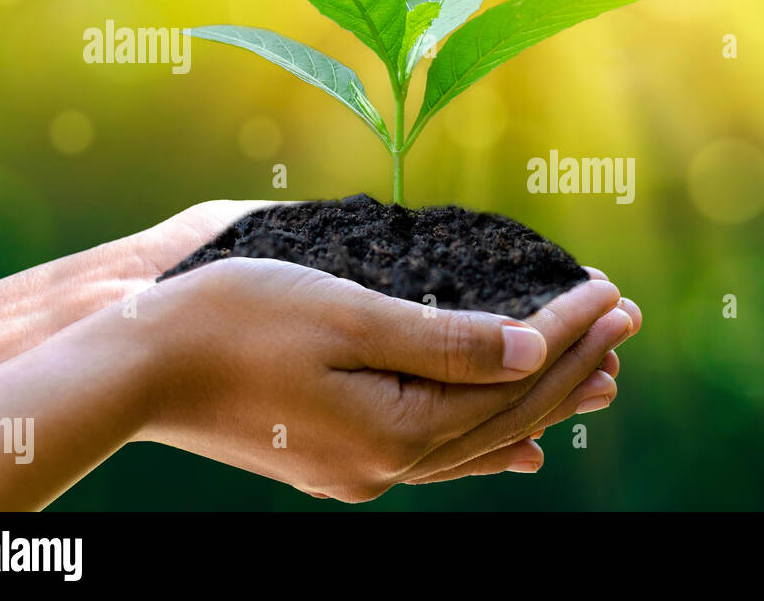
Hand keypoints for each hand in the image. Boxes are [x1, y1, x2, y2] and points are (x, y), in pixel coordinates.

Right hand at [126, 256, 637, 500]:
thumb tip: (529, 350)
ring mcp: (365, 471)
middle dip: (570, 366)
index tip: (610, 292)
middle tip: (626, 324)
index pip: (510, 378)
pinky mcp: (344, 463)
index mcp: (396, 430)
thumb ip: (444, 341)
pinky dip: (491, 442)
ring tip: (599, 379)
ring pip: (480, 439)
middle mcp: (389, 465)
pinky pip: (442, 457)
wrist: (136, 368)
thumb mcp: (348, 316)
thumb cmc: (234, 321)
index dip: (566, 333)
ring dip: (542, 404)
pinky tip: (523, 447)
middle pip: (506, 415)